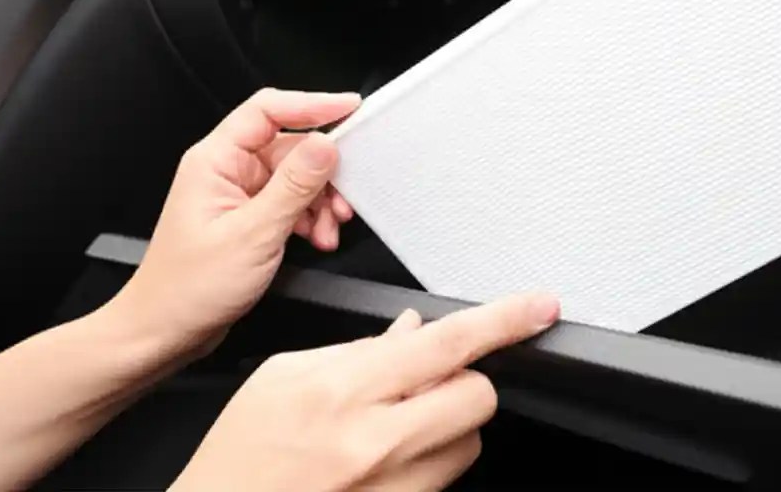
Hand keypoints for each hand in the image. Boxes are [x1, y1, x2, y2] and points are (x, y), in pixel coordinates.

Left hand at [108, 88, 362, 356]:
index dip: (312, 104)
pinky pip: (290, 201)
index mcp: (215, 161)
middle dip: (323, 174)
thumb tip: (326, 145)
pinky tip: (317, 239)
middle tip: (346, 198)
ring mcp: (237, 193)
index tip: (350, 108)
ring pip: (295, 177)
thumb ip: (294, 186)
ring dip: (319, 202)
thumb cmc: (189, 288)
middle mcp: (225, 170)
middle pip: (289, 147)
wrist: (164, 331)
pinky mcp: (247, 216)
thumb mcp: (253, 234)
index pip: (268, 111)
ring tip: (328, 231)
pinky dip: (309, 218)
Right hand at [170, 293, 559, 491]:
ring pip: (470, 441)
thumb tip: (413, 329)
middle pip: (477, 397)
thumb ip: (357, 349)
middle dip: (464, 380)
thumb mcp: (284, 377)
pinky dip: (430, 458)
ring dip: (448, 424)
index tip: (539, 307)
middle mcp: (373, 444)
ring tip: (394, 425)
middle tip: (426, 381)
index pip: (445, 344)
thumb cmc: (241, 453)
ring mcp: (390, 487)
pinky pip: (446, 477)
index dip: (503, 321)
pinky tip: (386, 454)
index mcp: (342, 393)